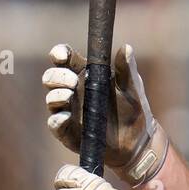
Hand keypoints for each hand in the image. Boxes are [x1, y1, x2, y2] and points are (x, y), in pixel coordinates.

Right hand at [43, 43, 169, 186]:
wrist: (137, 141)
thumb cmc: (134, 109)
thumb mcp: (132, 88)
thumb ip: (127, 69)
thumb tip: (125, 48)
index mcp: (86, 74)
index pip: (66, 59)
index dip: (59, 54)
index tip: (61, 55)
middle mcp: (73, 91)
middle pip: (52, 78)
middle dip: (56, 76)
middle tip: (71, 81)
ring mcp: (68, 111)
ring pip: (51, 99)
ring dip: (55, 96)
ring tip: (68, 96)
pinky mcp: (68, 131)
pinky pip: (55, 124)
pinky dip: (56, 120)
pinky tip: (64, 117)